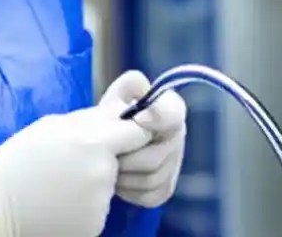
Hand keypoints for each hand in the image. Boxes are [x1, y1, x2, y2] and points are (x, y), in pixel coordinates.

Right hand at [0, 95, 151, 236]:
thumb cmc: (17, 161)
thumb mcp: (51, 126)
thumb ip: (91, 120)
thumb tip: (121, 112)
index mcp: (93, 142)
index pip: (140, 130)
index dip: (130, 130)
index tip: (117, 133)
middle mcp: (102, 173)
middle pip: (124, 160)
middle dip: (107, 158)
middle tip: (72, 161)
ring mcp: (100, 203)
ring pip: (109, 185)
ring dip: (94, 182)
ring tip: (60, 183)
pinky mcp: (94, 225)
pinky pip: (98, 207)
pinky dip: (85, 205)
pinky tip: (60, 202)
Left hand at [101, 71, 186, 207]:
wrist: (105, 147)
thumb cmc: (111, 119)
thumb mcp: (115, 99)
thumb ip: (128, 88)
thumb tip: (141, 85)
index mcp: (168, 110)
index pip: (174, 113)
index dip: (159, 117)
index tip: (140, 120)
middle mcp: (176, 136)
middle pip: (157, 156)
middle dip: (127, 156)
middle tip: (109, 152)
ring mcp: (173, 164)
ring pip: (152, 179)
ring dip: (124, 175)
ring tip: (109, 165)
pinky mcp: (165, 188)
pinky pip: (150, 196)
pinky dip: (128, 191)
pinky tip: (117, 181)